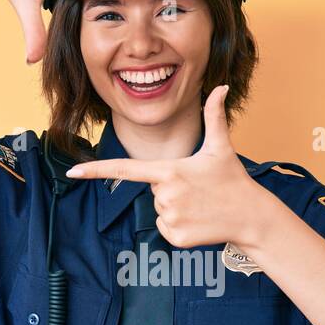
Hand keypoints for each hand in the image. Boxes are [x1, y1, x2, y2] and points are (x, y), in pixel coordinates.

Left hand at [65, 86, 276, 248]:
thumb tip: (220, 86)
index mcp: (169, 170)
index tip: (73, 171)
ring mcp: (170, 218)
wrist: (251, 216)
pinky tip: (199, 222)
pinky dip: (180, 228)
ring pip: (159, 211)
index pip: (125, 169)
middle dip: (170, 190)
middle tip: (197, 190)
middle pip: (152, 192)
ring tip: (200, 206)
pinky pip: (166, 230)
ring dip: (176, 209)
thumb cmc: (233, 179)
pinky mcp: (176, 238)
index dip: (97, 170)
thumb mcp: (221, 146)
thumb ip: (214, 115)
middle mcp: (165, 195)